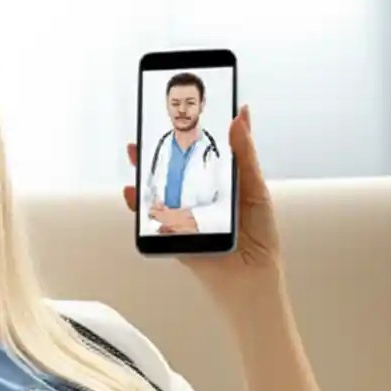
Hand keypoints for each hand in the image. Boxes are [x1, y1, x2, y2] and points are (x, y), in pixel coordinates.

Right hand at [122, 105, 282, 299]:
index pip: (201, 151)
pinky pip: (151, 218)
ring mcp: (183, 214)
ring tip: (135, 154)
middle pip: (173, 168)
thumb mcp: (255, 189)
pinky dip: (137, 206)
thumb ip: (245, 155)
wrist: (251, 279)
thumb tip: (241, 116)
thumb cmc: (259, 235)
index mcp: (220, 181)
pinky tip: (131, 193)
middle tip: (145, 129)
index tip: (177, 111)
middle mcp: (199, 196)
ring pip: (158, 189)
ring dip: (143, 172)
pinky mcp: (172, 234)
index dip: (188, 132)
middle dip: (157, 149)